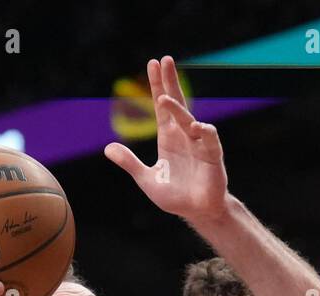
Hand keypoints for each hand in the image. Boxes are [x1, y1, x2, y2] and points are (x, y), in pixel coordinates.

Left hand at [103, 55, 228, 223]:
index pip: (161, 106)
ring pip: (188, 120)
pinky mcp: (212, 156)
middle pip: (177, 103)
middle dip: (170, 82)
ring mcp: (198, 144)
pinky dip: (203, 132)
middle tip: (164, 60)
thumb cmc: (175, 195)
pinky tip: (194, 126)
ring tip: (164, 99)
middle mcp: (184, 135)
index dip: (157, 86)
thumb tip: (107, 148)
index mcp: (168, 137)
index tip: (153, 64)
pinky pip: (209, 140)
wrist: (196, 212)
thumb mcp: (146, 179)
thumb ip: (129, 163)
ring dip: (178, 109)